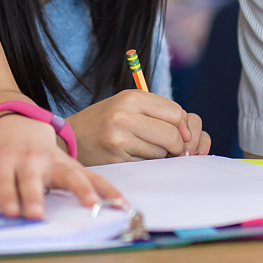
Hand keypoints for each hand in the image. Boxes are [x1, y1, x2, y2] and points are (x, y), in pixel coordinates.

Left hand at [0, 111, 120, 219]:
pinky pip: (93, 178)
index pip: (3, 184)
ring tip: (93, 206)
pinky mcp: (72, 167)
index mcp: (3, 164)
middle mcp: (30, 163)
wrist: (16, 126)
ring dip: (82, 190)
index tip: (10, 211)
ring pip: (69, 176)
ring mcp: (53, 163)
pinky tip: (122, 204)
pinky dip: (108, 190)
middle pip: (32, 181)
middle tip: (38, 213)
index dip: (6, 196)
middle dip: (35, 196)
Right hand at [67, 91, 209, 164]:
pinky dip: (146, 163)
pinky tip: (132, 156)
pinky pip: (148, 164)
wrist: (71, 137)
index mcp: (132, 97)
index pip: (177, 112)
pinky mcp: (117, 158)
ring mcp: (120, 138)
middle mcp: (125, 115)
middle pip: (173, 135)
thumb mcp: (129, 106)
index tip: (179, 134)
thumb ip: (160, 114)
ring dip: (160, 156)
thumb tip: (192, 135)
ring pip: (162, 153)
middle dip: (176, 146)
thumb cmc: (106, 121)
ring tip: (141, 148)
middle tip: (167, 148)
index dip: (184, 126)